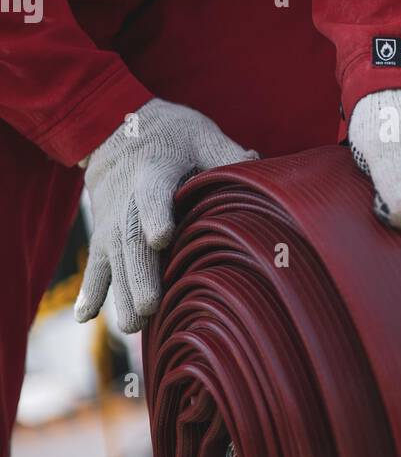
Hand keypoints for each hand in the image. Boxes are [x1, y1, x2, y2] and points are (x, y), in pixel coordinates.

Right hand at [75, 98, 257, 333]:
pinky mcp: (102, 237)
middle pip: (132, 241)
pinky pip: (93, 267)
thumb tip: (259, 163)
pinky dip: (88, 291)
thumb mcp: (200, 134)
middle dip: (140, 275)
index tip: (161, 237)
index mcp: (156, 173)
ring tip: (132, 325)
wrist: (116, 131)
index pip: (154, 195)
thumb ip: (226, 154)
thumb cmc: (172, 137)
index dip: (157, 214)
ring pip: (114, 261)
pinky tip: (85, 317)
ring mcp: (112, 223)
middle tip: (149, 306)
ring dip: (121, 293)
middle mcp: (128, 203)